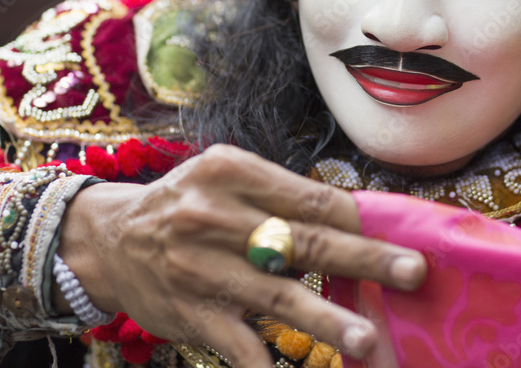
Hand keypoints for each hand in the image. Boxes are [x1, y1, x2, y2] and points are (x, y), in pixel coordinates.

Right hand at [58, 144, 426, 366]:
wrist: (109, 238)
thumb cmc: (186, 203)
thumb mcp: (225, 176)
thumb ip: (280, 195)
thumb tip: (352, 221)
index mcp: (232, 172)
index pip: (310, 197)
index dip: (357, 221)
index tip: (396, 237)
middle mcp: (215, 217)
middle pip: (304, 241)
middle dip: (364, 260)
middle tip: (412, 272)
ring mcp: (201, 269)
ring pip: (276, 297)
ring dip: (326, 321)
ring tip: (366, 338)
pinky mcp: (190, 313)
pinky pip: (237, 343)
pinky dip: (266, 364)